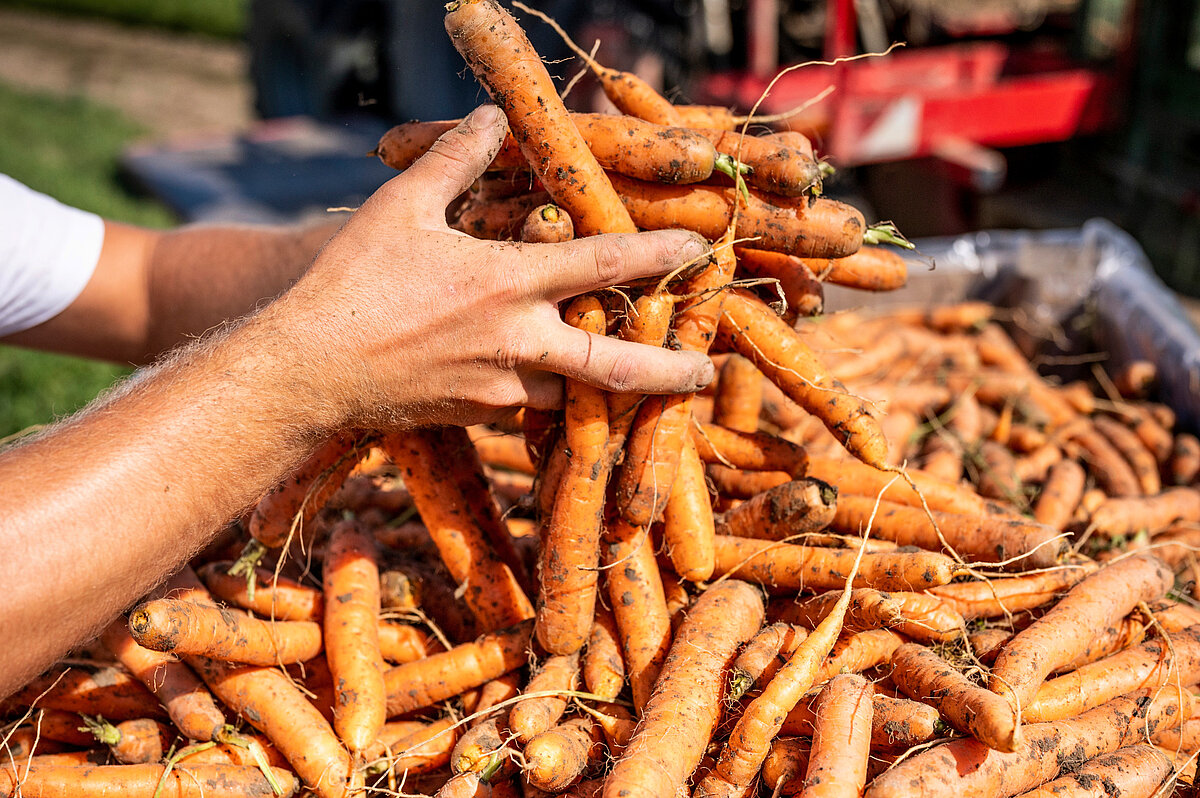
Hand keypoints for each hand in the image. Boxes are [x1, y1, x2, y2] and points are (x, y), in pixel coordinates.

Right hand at [271, 103, 714, 428]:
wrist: (307, 371)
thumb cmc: (350, 283)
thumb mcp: (402, 207)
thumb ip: (456, 161)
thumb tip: (492, 118)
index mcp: (508, 284)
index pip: (605, 264)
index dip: (660, 255)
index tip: (702, 252)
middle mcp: (517, 343)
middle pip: (615, 366)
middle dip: (669, 370)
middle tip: (707, 372)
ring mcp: (499, 389)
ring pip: (572, 390)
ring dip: (603, 382)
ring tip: (634, 372)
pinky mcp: (477, 416)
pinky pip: (526, 406)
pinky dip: (546, 393)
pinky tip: (547, 381)